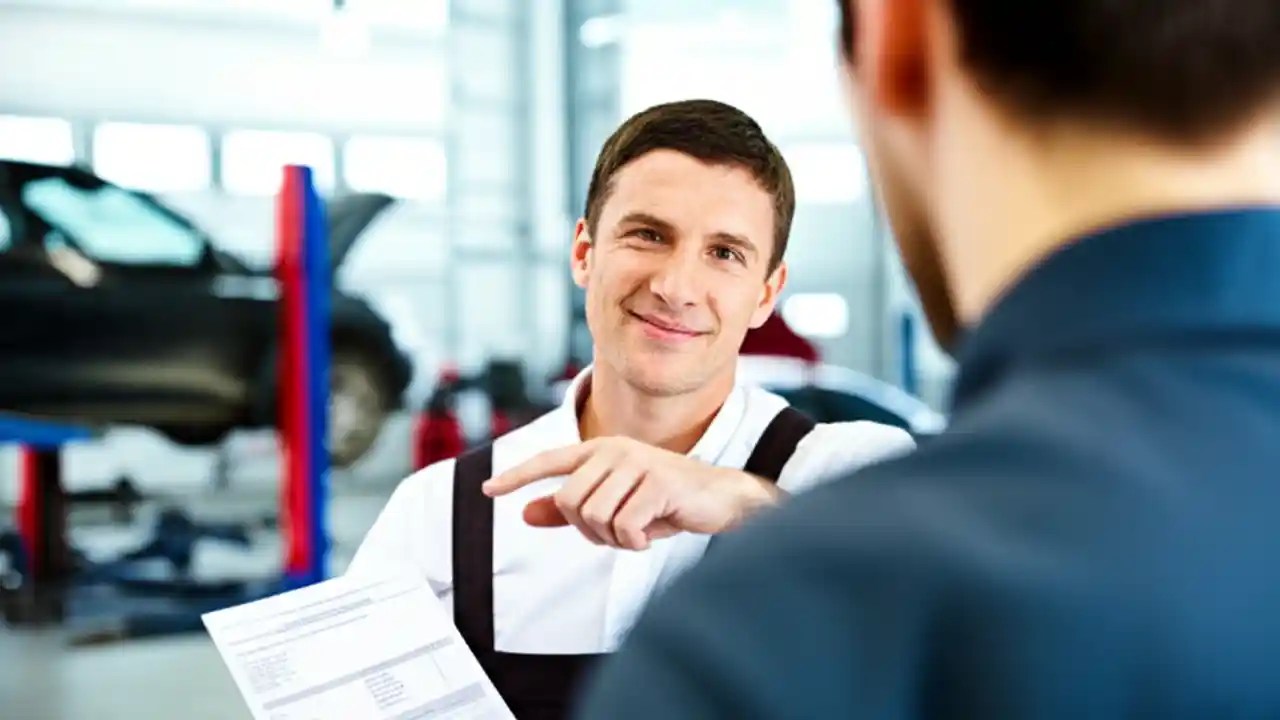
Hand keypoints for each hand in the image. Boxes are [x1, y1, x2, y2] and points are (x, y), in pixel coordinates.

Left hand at [481, 437, 781, 550]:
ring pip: (594, 516)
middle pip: (569, 501)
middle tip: (619, 533)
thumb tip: (525, 513)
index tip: (487, 490)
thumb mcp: (615, 506)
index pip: (549, 460)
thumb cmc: (664, 503)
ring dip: (615, 538)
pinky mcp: (657, 482)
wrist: (720, 499)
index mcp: (601, 450)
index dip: (516, 476)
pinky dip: (636, 542)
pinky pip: (623, 527)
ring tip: (639, 531)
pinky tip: (654, 534)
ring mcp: (636, 463)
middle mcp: (614, 449)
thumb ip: (571, 510)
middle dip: (589, 530)